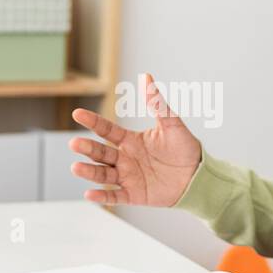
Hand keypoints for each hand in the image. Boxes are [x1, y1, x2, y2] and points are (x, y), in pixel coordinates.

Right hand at [70, 72, 202, 206]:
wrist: (198, 177)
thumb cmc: (185, 149)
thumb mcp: (172, 125)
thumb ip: (157, 103)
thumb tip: (146, 76)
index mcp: (130, 140)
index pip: (106, 129)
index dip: (92, 121)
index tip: (77, 114)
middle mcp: (125, 158)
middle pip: (101, 153)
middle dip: (87, 148)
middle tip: (74, 143)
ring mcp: (128, 177)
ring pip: (103, 174)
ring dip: (89, 171)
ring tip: (75, 167)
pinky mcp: (134, 194)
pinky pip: (115, 196)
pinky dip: (102, 196)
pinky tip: (89, 194)